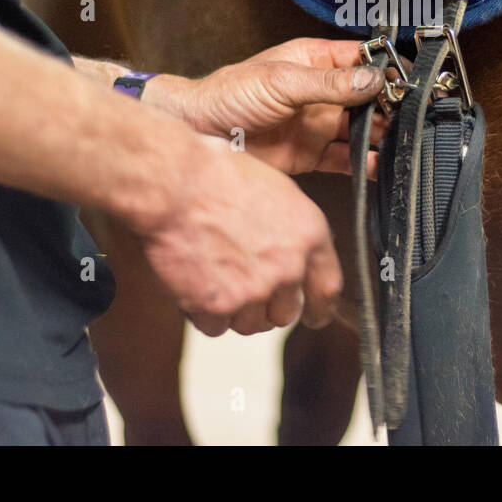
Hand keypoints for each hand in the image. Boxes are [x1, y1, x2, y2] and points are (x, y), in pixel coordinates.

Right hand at [121, 125, 343, 335]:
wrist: (174, 184)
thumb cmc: (215, 174)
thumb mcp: (274, 189)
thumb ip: (289, 229)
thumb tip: (290, 251)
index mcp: (309, 233)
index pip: (327, 288)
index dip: (319, 308)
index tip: (313, 316)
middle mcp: (288, 267)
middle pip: (285, 313)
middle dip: (265, 307)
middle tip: (242, 286)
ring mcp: (255, 290)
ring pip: (249, 324)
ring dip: (232, 310)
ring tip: (210, 274)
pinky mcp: (219, 306)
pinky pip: (215, 327)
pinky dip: (202, 313)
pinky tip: (192, 282)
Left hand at [147, 38, 387, 174]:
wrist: (196, 133)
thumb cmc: (226, 95)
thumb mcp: (280, 81)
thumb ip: (329, 83)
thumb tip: (371, 79)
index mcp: (313, 61)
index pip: (363, 59)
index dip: (387, 68)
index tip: (407, 80)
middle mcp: (321, 92)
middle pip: (370, 96)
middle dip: (391, 105)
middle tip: (409, 116)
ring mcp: (318, 123)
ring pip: (364, 128)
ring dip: (383, 135)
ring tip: (401, 142)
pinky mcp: (312, 154)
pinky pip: (349, 159)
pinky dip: (367, 164)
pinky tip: (380, 165)